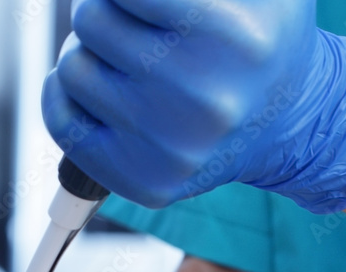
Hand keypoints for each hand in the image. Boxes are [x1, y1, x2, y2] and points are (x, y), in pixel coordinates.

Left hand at [42, 0, 345, 212]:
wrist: (284, 125)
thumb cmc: (254, 41)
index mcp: (230, 34)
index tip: (132, 0)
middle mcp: (198, 95)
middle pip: (92, 19)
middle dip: (100, 11)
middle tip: (124, 21)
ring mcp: (165, 145)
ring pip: (72, 68)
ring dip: (85, 53)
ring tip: (118, 58)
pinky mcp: (138, 179)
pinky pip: (62, 122)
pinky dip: (62, 96)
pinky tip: (92, 86)